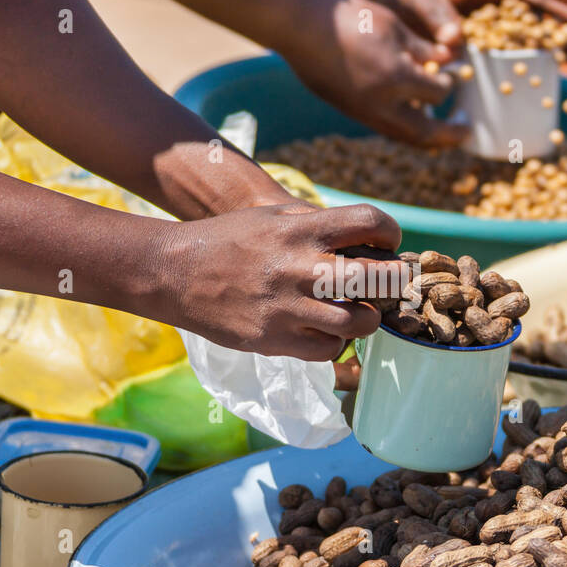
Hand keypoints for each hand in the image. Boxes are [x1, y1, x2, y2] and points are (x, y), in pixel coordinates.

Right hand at [157, 201, 410, 361]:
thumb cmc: (229, 239)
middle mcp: (299, 267)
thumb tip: (367, 238)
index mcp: (301, 229)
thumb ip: (318, 224)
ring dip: (367, 319)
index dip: (390, 233)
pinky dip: (335, 342)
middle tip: (388, 285)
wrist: (174, 272)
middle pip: (376, 278)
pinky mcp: (274, 340)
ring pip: (359, 323)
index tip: (387, 244)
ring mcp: (288, 307)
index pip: (370, 223)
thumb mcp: (273, 217)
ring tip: (358, 312)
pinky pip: (328, 349)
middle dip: (393, 282)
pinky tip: (325, 331)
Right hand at [281, 0, 467, 147]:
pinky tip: (411, 114)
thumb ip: (422, 48)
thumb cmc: (346, 16)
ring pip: (402, 136)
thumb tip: (447, 62)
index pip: (439, 92)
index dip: (451, 82)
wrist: (296, 24)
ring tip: (442, 130)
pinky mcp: (349, 109)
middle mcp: (380, 104)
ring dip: (426, 137)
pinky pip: (384, 127)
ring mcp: (362, 111)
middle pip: (424, 133)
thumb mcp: (392, 25)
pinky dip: (404, 126)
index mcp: (396, 78)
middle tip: (467, 130)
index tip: (456, 72)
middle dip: (449, 135)